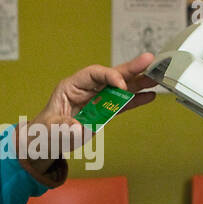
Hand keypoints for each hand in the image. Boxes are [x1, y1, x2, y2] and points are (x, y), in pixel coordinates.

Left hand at [18, 52, 158, 166]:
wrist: (46, 142)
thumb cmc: (45, 131)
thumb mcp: (50, 129)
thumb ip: (63, 127)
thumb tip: (78, 128)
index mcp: (71, 86)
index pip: (94, 74)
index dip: (110, 76)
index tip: (122, 86)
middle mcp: (86, 89)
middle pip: (111, 75)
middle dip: (130, 69)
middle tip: (149, 60)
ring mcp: (97, 100)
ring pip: (120, 88)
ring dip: (139, 83)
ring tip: (157, 78)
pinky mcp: (103, 112)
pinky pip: (122, 104)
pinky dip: (135, 100)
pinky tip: (150, 96)